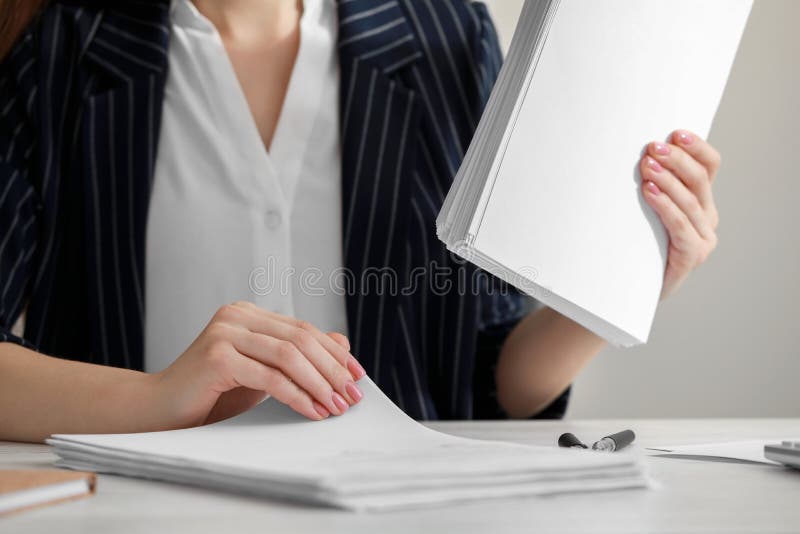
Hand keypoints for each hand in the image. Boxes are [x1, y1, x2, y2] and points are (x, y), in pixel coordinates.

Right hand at [153, 301, 365, 426]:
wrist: (160, 410)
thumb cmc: (211, 394)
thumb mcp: (262, 372)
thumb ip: (295, 357)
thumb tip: (344, 346)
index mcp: (248, 314)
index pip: (303, 329)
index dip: (334, 352)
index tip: (357, 375)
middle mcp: (237, 315)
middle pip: (301, 339)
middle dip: (332, 369)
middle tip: (351, 395)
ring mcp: (225, 332)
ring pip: (290, 355)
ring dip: (320, 384)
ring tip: (337, 406)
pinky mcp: (218, 355)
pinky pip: (271, 376)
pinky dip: (298, 396)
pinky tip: (313, 411)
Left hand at [639, 130, 720, 299]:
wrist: (631, 289)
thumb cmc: (635, 244)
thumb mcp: (644, 209)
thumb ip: (649, 184)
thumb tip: (634, 152)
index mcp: (702, 201)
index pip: (710, 166)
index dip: (696, 147)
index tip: (676, 132)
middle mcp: (708, 218)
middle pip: (700, 180)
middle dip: (676, 160)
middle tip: (652, 147)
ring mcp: (704, 238)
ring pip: (690, 201)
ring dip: (668, 180)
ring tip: (647, 166)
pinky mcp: (693, 256)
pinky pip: (681, 226)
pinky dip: (665, 206)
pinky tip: (649, 192)